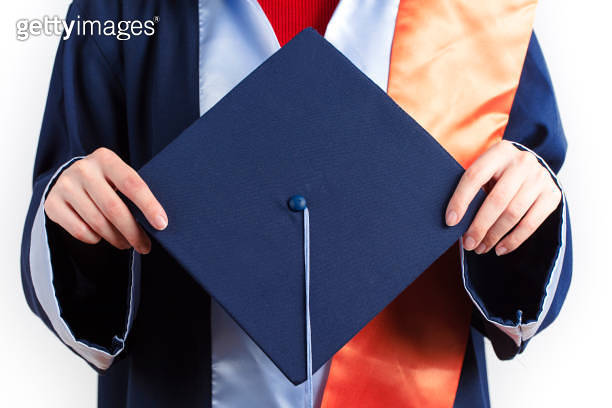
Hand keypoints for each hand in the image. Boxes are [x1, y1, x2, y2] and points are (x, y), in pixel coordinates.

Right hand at [44, 148, 167, 253]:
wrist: (70, 179)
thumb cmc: (106, 181)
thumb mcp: (119, 177)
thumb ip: (134, 192)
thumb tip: (158, 222)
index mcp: (106, 159)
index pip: (132, 184)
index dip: (149, 206)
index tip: (162, 224)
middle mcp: (84, 169)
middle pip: (114, 208)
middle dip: (133, 232)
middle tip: (145, 246)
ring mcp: (65, 186)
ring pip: (98, 223)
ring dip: (116, 239)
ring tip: (127, 243)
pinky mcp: (52, 203)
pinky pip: (80, 231)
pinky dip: (95, 238)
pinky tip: (102, 236)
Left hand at [445, 140, 560, 255]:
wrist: (533, 169)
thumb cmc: (499, 174)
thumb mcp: (486, 172)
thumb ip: (474, 188)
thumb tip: (455, 220)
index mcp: (499, 152)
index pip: (475, 177)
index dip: (460, 200)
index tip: (450, 221)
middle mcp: (522, 162)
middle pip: (496, 199)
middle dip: (479, 226)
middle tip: (468, 244)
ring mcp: (540, 178)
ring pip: (513, 214)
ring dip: (494, 236)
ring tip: (481, 248)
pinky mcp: (552, 195)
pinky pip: (531, 223)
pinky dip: (513, 240)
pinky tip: (500, 249)